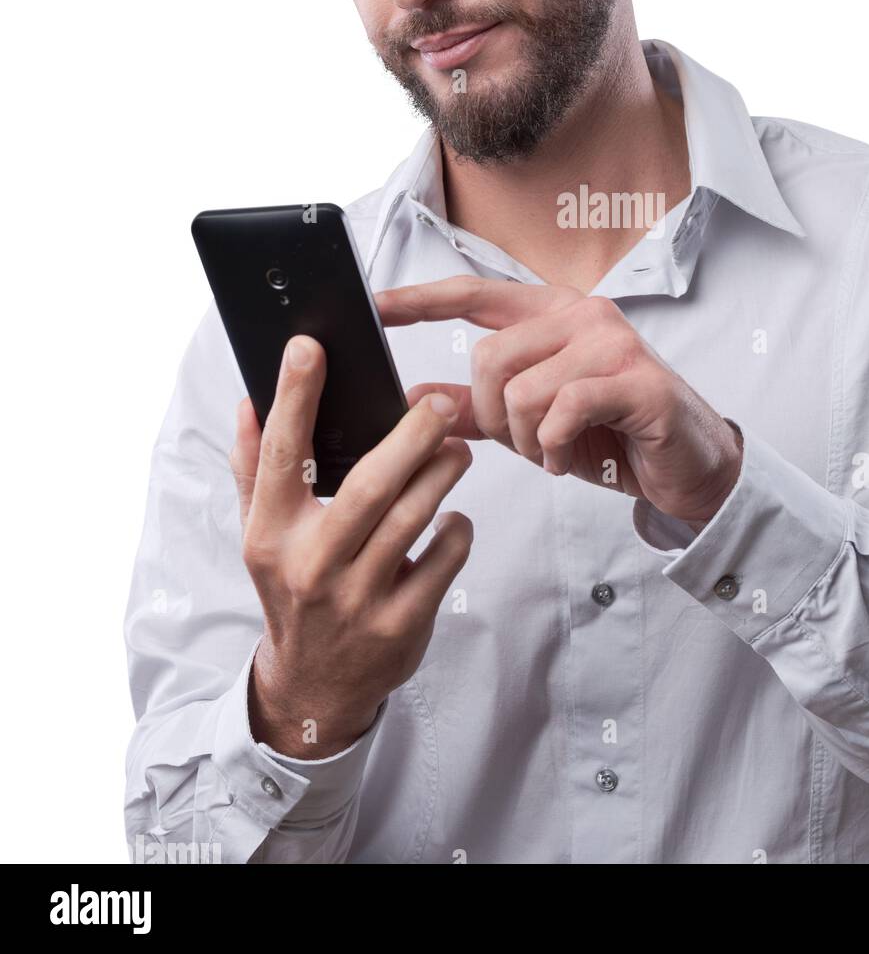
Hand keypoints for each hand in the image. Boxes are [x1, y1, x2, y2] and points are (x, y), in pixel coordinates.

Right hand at [228, 334, 472, 758]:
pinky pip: (444, 558)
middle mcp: (310, 565)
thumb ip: (253, 467)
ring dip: (442, 474)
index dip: (294, 396)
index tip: (308, 346)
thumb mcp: (261, 535)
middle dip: (410, 436)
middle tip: (438, 403)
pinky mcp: (401, 624)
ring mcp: (357, 599)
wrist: (315, 687)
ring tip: (456, 449)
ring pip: (413, 517)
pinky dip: (456, 529)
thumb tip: (248, 400)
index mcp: (270, 534)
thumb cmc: (292, 589)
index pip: (281, 454)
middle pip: (369, 485)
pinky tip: (452, 515)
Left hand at [374, 277, 743, 527]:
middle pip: (488, 357)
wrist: (687, 465)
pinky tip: (567, 457)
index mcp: (551, 312)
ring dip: (525, 439)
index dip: (419, 300)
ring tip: (550, 451)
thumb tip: (413, 400)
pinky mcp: (636, 379)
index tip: (373, 307)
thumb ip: (474, 407)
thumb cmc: (611, 433)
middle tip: (521, 443)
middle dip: (491, 416)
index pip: (472, 293)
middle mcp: (581, 314)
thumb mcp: (531, 420)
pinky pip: (562, 408)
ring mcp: (612, 342)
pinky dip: (553, 445)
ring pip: (521, 387)